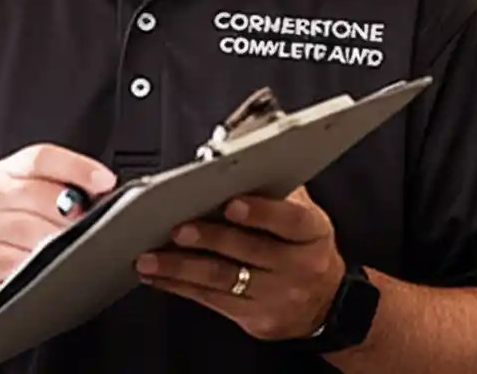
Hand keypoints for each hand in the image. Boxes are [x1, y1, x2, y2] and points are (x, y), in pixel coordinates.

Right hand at [0, 144, 116, 306]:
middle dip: (76, 217)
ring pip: (37, 235)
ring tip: (70, 251)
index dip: (78, 168)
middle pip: (46, 198)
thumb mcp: (22, 193)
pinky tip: (46, 269)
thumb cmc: (3, 224)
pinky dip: (42, 270)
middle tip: (91, 229)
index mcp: (4, 171)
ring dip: (62, 246)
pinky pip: (22, 266)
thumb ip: (58, 185)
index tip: (105, 182)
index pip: (42, 158)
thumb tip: (102, 193)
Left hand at [135, 186, 344, 340]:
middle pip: (248, 250)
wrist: (325, 303)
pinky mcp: (255, 318)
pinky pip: (211, 300)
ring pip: (223, 278)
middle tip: (177, 228)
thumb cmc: (303, 247)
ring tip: (151, 258)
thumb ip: (274, 188)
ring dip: (181, 267)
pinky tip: (158, 276)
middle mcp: (299, 266)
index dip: (260, 212)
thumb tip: (233, 158)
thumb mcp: (303, 214)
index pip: (289, 220)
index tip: (231, 204)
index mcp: (312, 232)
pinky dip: (178, 286)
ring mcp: (277, 296)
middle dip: (208, 238)